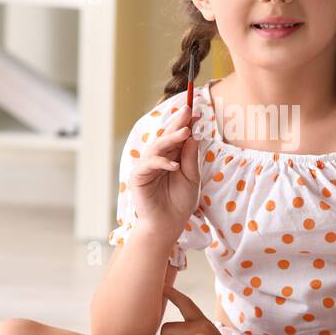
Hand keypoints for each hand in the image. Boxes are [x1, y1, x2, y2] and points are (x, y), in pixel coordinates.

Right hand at [128, 103, 200, 241]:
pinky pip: (149, 164)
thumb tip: (193, 135)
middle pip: (166, 136)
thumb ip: (190, 158)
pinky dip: (162, 163)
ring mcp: (147, 166)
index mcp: (171, 157)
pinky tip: (174, 165)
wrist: (168, 224)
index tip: (196, 111)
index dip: (185, 123)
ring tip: (186, 132)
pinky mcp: (138, 176)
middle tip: (188, 110)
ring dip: (171, 138)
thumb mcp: (191, 178)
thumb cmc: (179, 202)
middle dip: (177, 123)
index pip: (178, 137)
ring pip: (157, 146)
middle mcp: (158, 158)